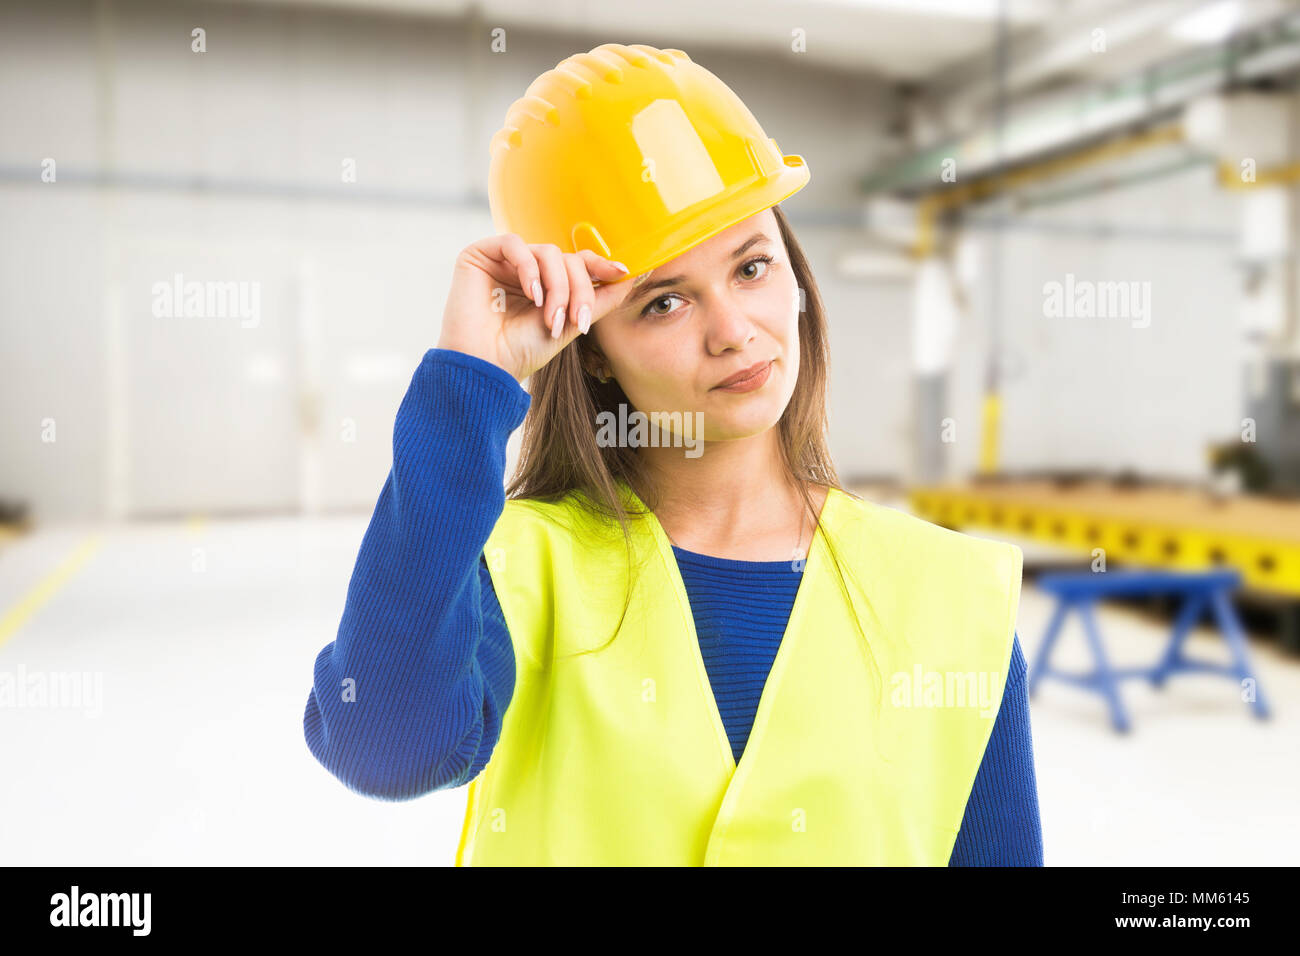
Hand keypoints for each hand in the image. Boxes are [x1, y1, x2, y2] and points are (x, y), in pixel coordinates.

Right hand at [436, 234, 631, 382]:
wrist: (485, 367)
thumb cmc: (521, 351)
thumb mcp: (570, 324)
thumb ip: (599, 300)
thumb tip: (632, 275)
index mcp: (544, 284)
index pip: (576, 263)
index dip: (599, 265)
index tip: (621, 272)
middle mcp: (524, 270)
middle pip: (567, 259)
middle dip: (578, 290)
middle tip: (576, 321)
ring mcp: (502, 262)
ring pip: (547, 252)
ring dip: (557, 286)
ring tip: (551, 317)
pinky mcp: (479, 255)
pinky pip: (513, 243)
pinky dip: (528, 268)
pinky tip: (532, 295)